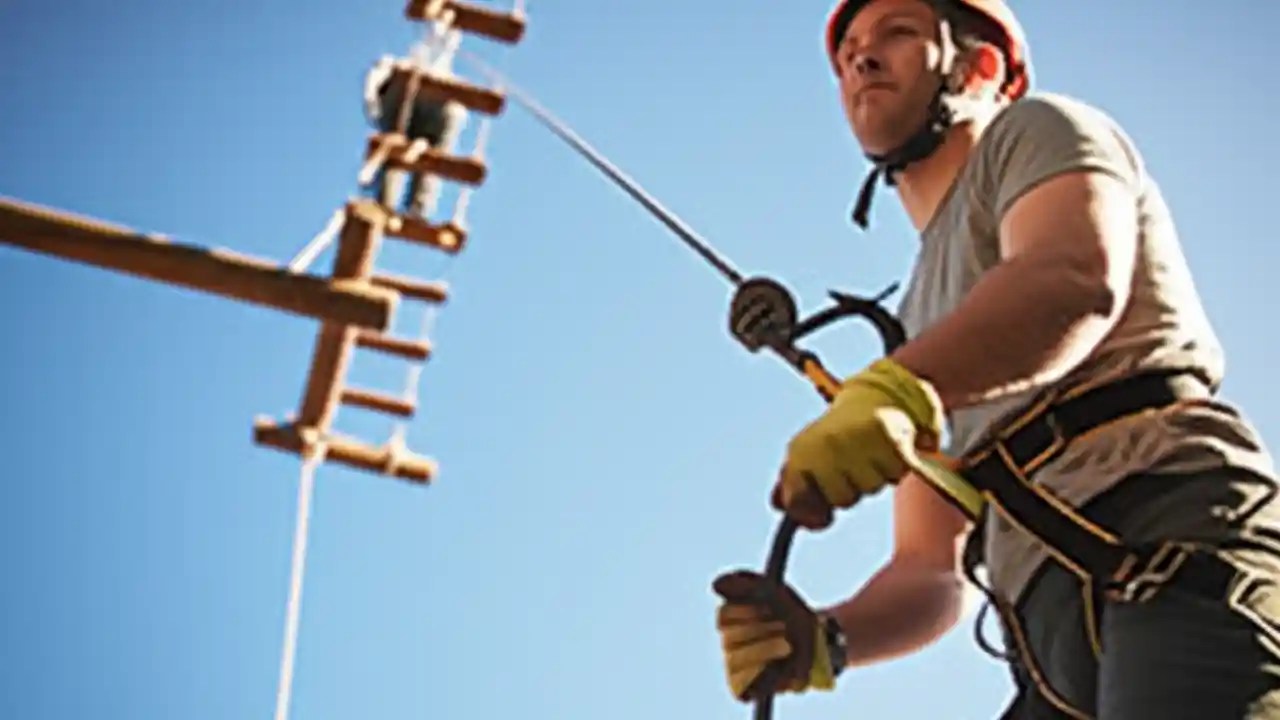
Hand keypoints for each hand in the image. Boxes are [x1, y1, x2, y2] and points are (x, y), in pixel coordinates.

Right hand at [712, 570, 838, 701]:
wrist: (820, 640)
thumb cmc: (793, 613)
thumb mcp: (773, 590)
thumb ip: (744, 582)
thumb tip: (715, 585)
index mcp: (730, 618)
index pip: (724, 615)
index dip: (747, 612)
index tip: (771, 608)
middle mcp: (729, 643)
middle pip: (730, 637)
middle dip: (760, 630)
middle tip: (784, 627)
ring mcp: (736, 667)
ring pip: (735, 660)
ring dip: (764, 649)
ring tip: (788, 646)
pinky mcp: (745, 689)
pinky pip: (739, 685)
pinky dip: (758, 673)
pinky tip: (779, 664)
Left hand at [774, 358, 944, 528]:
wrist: (874, 397)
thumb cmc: (838, 435)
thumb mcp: (807, 454)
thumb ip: (790, 483)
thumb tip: (777, 505)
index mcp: (801, 450)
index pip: (798, 500)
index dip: (810, 511)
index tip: (822, 513)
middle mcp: (826, 443)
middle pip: (841, 499)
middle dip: (848, 490)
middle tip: (850, 469)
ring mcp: (856, 439)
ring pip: (869, 488)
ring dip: (873, 477)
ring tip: (870, 454)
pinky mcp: (888, 437)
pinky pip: (893, 474)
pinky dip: (894, 468)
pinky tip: (887, 452)